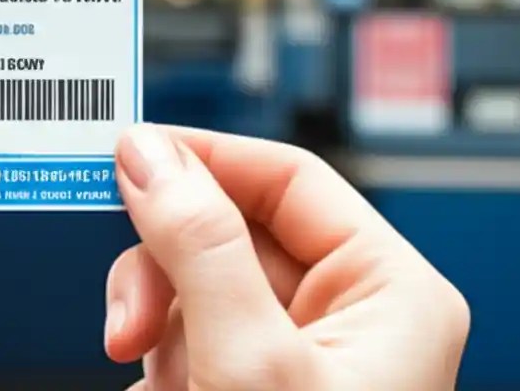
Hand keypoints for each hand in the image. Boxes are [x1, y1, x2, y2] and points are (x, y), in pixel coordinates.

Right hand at [105, 125, 469, 390]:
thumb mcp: (249, 359)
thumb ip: (200, 246)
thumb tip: (149, 153)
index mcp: (391, 293)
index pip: (290, 176)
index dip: (205, 158)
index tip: (128, 152)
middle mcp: (351, 318)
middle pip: (228, 233)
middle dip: (167, 275)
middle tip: (132, 313)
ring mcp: (300, 357)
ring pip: (197, 287)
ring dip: (158, 329)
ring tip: (165, 384)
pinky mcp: (255, 387)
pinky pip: (189, 338)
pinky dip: (162, 364)